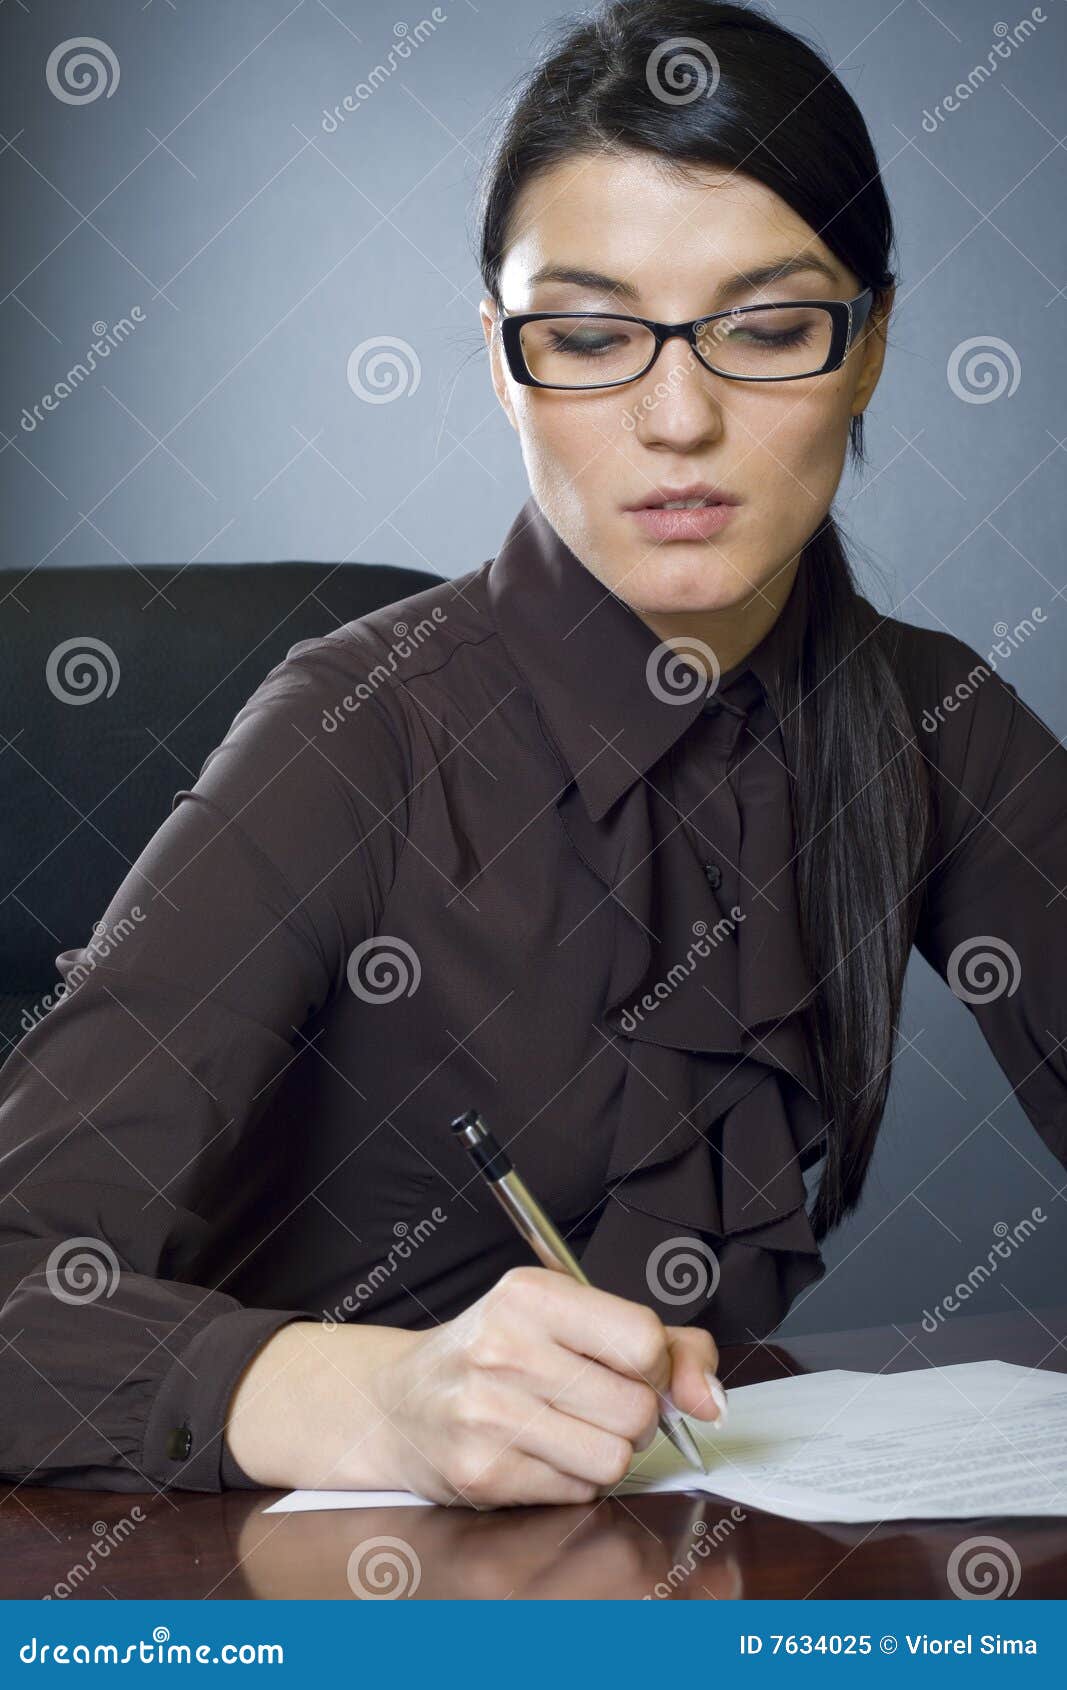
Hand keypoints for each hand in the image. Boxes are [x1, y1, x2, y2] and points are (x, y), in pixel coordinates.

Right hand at [364, 1265, 725, 1506]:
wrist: (401, 1401)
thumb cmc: (499, 1352)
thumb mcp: (573, 1317)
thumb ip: (666, 1343)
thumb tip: (710, 1400)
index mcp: (531, 1294)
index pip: (644, 1341)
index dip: (656, 1366)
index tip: (635, 1367)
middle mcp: (505, 1349)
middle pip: (636, 1410)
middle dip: (632, 1416)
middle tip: (592, 1400)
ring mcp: (488, 1415)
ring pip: (613, 1459)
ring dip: (604, 1452)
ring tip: (564, 1427)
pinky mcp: (482, 1473)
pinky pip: (578, 1493)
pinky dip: (571, 1480)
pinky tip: (536, 1452)